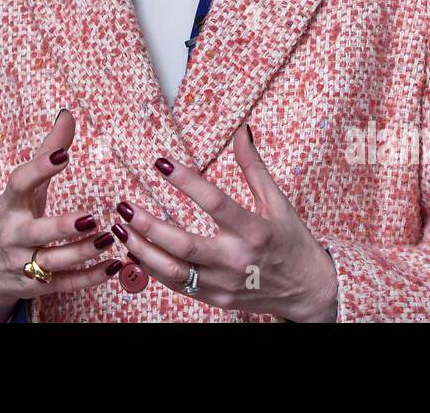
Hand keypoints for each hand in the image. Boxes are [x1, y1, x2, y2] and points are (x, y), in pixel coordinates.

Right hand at [0, 109, 121, 320]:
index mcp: (10, 204)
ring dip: (83, 252)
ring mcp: (24, 263)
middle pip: (36, 233)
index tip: (64, 155)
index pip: (19, 183)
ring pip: (54, 261)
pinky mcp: (37, 286)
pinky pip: (65, 283)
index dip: (40, 168)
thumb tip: (68, 114)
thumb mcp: (25, 186)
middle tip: (91, 217)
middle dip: (62, 227)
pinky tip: (114, 266)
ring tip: (110, 238)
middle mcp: (14, 235)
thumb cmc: (13, 216)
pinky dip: (90, 278)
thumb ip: (48, 151)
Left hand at [109, 124, 338, 321]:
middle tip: (124, 207)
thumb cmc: (292, 242)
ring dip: (142, 249)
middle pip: (184, 245)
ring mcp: (225, 283)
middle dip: (149, 225)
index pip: (215, 203)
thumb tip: (242, 130)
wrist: (308, 291)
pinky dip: (152, 269)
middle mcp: (237, 260)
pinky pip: (177, 286)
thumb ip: (253, 167)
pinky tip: (136, 250)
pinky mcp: (216, 299)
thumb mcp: (278, 202)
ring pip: (174, 271)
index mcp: (255, 231)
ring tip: (120, 229)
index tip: (161, 162)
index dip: (186, 181)